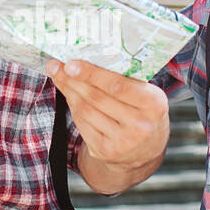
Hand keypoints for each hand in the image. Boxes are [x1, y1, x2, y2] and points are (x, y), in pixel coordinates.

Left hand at [45, 57, 167, 169]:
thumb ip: (125, 79)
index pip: (118, 86)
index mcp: (153, 105)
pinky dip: (73, 106)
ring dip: (69, 91)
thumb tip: (87, 58)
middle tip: (55, 65)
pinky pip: (82, 123)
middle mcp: (139, 126)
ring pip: (85, 110)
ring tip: (59, 76)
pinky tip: (69, 95)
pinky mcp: (105, 151)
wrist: (145, 151)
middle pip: (96, 98)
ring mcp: (121, 142)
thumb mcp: (146, 95)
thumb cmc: (144, 112)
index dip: (92, 74)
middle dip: (72, 79)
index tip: (70, 64)